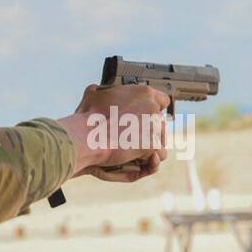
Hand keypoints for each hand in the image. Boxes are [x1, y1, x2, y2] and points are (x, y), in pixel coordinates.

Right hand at [56, 84, 170, 181]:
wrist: (88, 136)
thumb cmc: (89, 116)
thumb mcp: (96, 93)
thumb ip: (109, 92)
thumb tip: (105, 91)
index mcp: (143, 93)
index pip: (163, 100)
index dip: (155, 109)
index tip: (147, 115)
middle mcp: (153, 108)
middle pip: (161, 121)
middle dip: (150, 129)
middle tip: (136, 134)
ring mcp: (154, 128)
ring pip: (161, 139)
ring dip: (150, 144)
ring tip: (136, 148)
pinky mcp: (151, 145)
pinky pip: (158, 155)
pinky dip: (150, 160)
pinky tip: (138, 158)